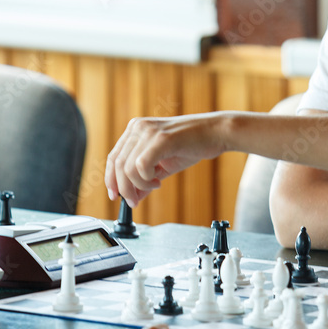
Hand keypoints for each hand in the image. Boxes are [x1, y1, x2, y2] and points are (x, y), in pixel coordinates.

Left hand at [105, 114, 228, 206]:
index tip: (115, 196)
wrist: (216, 133)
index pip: (113, 158)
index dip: (111, 180)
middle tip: (135, 201)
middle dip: (124, 189)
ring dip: (139, 185)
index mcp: (135, 129)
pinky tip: (159, 181)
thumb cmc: (193, 145)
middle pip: (117, 165)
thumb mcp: (163, 165)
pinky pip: (141, 166)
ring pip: (127, 168)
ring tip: (155, 186)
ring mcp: (148, 132)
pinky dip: (147, 180)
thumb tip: (133, 196)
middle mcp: (138, 127)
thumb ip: (145, 178)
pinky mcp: (161, 139)